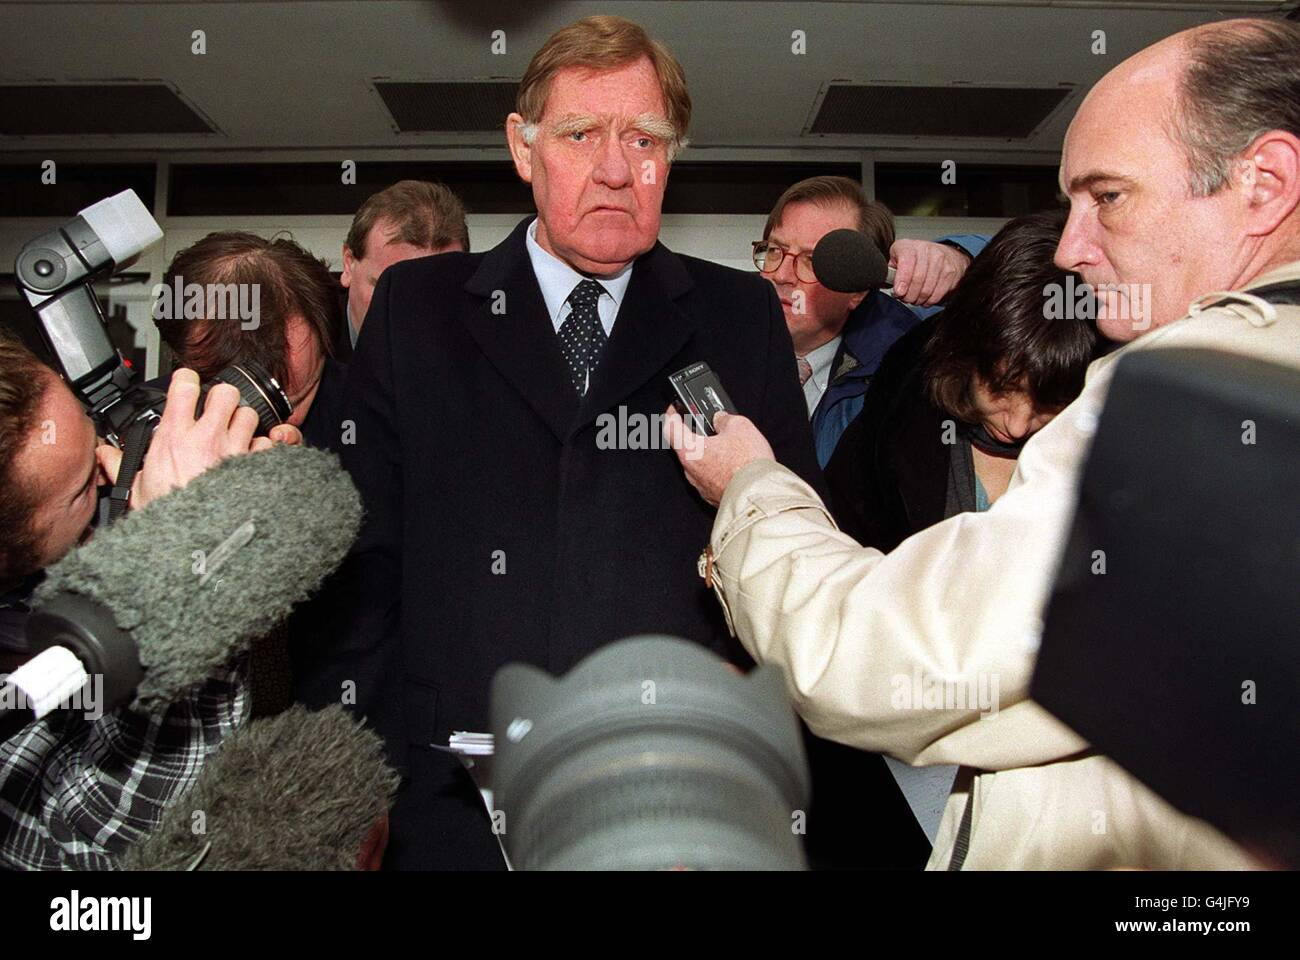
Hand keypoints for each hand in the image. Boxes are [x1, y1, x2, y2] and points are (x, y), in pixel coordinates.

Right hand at [96, 368, 301, 510]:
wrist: (194, 543)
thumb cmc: (168, 516)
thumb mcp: (136, 489)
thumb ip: (119, 465)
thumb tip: (104, 453)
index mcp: (174, 437)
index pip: (185, 386)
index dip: (187, 380)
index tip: (187, 384)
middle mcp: (206, 438)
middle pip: (225, 392)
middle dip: (222, 398)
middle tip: (216, 411)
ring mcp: (233, 451)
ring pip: (249, 414)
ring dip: (243, 422)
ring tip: (233, 435)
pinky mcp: (254, 467)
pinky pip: (267, 443)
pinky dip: (262, 447)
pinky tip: (250, 457)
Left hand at [663, 405, 773, 507]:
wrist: (760, 496)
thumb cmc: (748, 464)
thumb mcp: (740, 426)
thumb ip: (724, 419)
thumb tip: (721, 420)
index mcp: (690, 451)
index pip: (670, 428)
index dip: (672, 414)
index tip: (675, 409)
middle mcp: (690, 470)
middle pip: (685, 447)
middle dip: (696, 435)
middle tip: (708, 426)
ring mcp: (701, 486)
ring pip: (699, 464)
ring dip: (709, 453)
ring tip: (728, 446)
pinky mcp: (713, 497)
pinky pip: (711, 478)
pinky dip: (718, 469)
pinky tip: (734, 464)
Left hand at [888, 239, 971, 305]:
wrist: (943, 253)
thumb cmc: (915, 258)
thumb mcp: (898, 258)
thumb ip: (890, 270)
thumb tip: (885, 283)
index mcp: (909, 246)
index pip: (906, 261)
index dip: (902, 279)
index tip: (899, 292)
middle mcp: (926, 250)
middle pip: (917, 279)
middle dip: (908, 295)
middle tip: (905, 298)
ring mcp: (941, 260)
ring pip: (927, 289)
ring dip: (918, 299)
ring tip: (914, 299)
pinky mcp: (951, 272)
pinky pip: (938, 294)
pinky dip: (930, 301)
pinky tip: (925, 299)